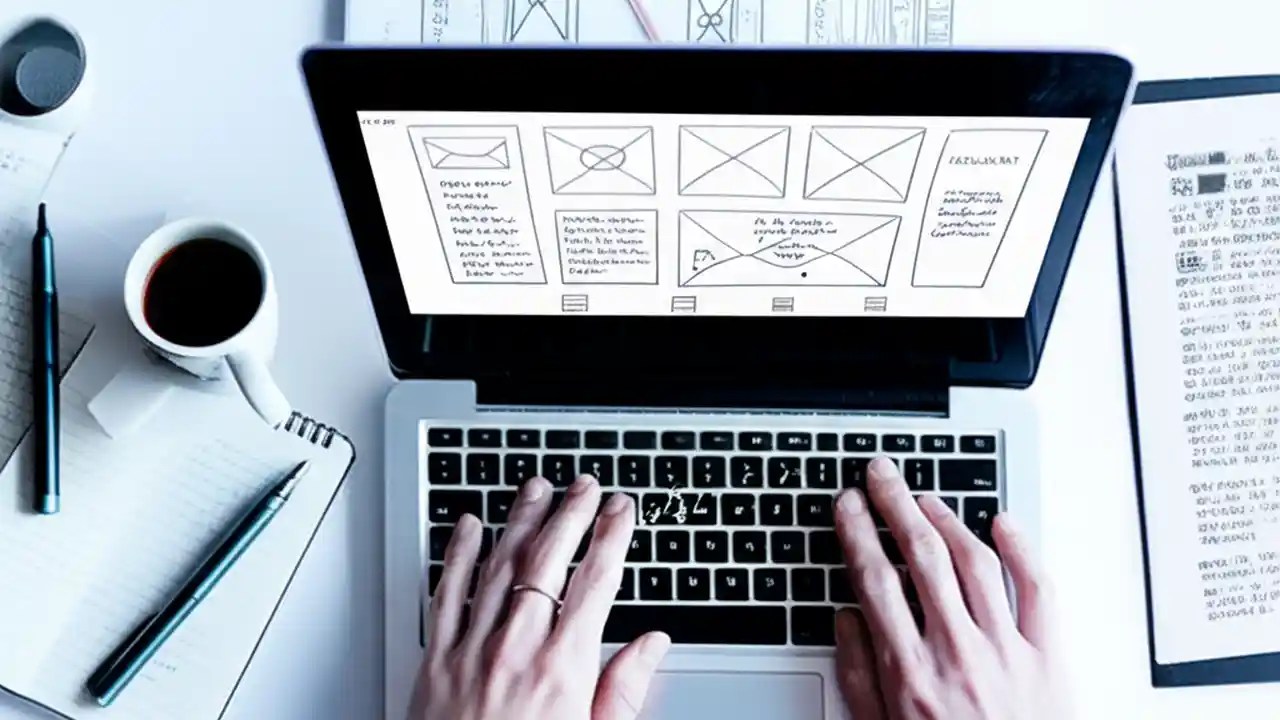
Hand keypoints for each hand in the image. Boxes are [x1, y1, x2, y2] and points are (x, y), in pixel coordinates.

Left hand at [408, 475, 670, 719]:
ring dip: (520, 520)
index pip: (596, 583)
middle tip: (585, 485)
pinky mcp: (434, 664)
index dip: (612, 537)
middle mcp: (516, 651)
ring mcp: (471, 653)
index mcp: (564, 672)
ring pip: (498, 566)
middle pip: (547, 561)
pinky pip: (445, 594)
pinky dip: (458, 555)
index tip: (622, 510)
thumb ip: (623, 691)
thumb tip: (653, 645)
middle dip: (571, 514)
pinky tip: (468, 527)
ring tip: (537, 488)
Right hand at [833, 457, 1068, 719]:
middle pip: (921, 557)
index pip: (875, 582)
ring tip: (926, 496)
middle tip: (881, 473)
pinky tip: (1002, 522)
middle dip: (896, 505)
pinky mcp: (1050, 657)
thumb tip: (848, 620)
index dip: (857, 534)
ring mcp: (1008, 651)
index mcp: (912, 675)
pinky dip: (1021, 548)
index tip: (847, 505)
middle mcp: (959, 654)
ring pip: (974, 562)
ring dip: (946, 519)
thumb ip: (862, 677)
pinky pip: (1038, 588)